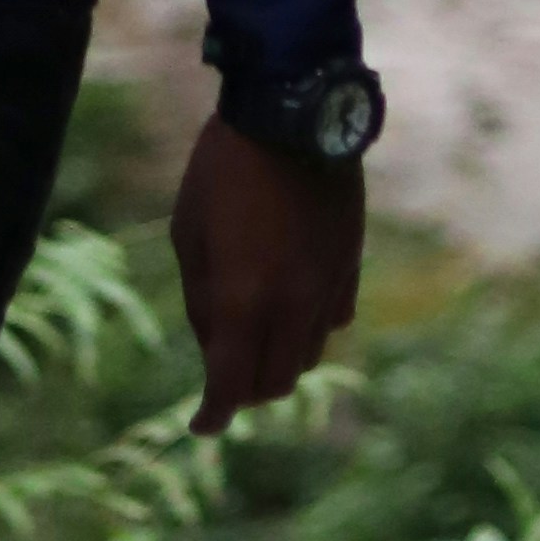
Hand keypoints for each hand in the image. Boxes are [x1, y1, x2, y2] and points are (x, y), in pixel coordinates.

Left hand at [171, 115, 365, 435]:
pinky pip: (333, 319)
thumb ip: (201, 299)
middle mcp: (291, 305)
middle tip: (225, 380)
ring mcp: (327, 286)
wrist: (293, 114)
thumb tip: (214, 346)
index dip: (212, 414)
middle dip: (246, 390)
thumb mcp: (189, 233)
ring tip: (255, 338)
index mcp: (242, 300)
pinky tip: (292, 304)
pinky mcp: (350, 265)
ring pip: (309, 356)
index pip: (229, 385)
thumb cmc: (224, 170)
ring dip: (279, 360)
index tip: (201, 426)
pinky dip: (310, 327)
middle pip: (275, 382)